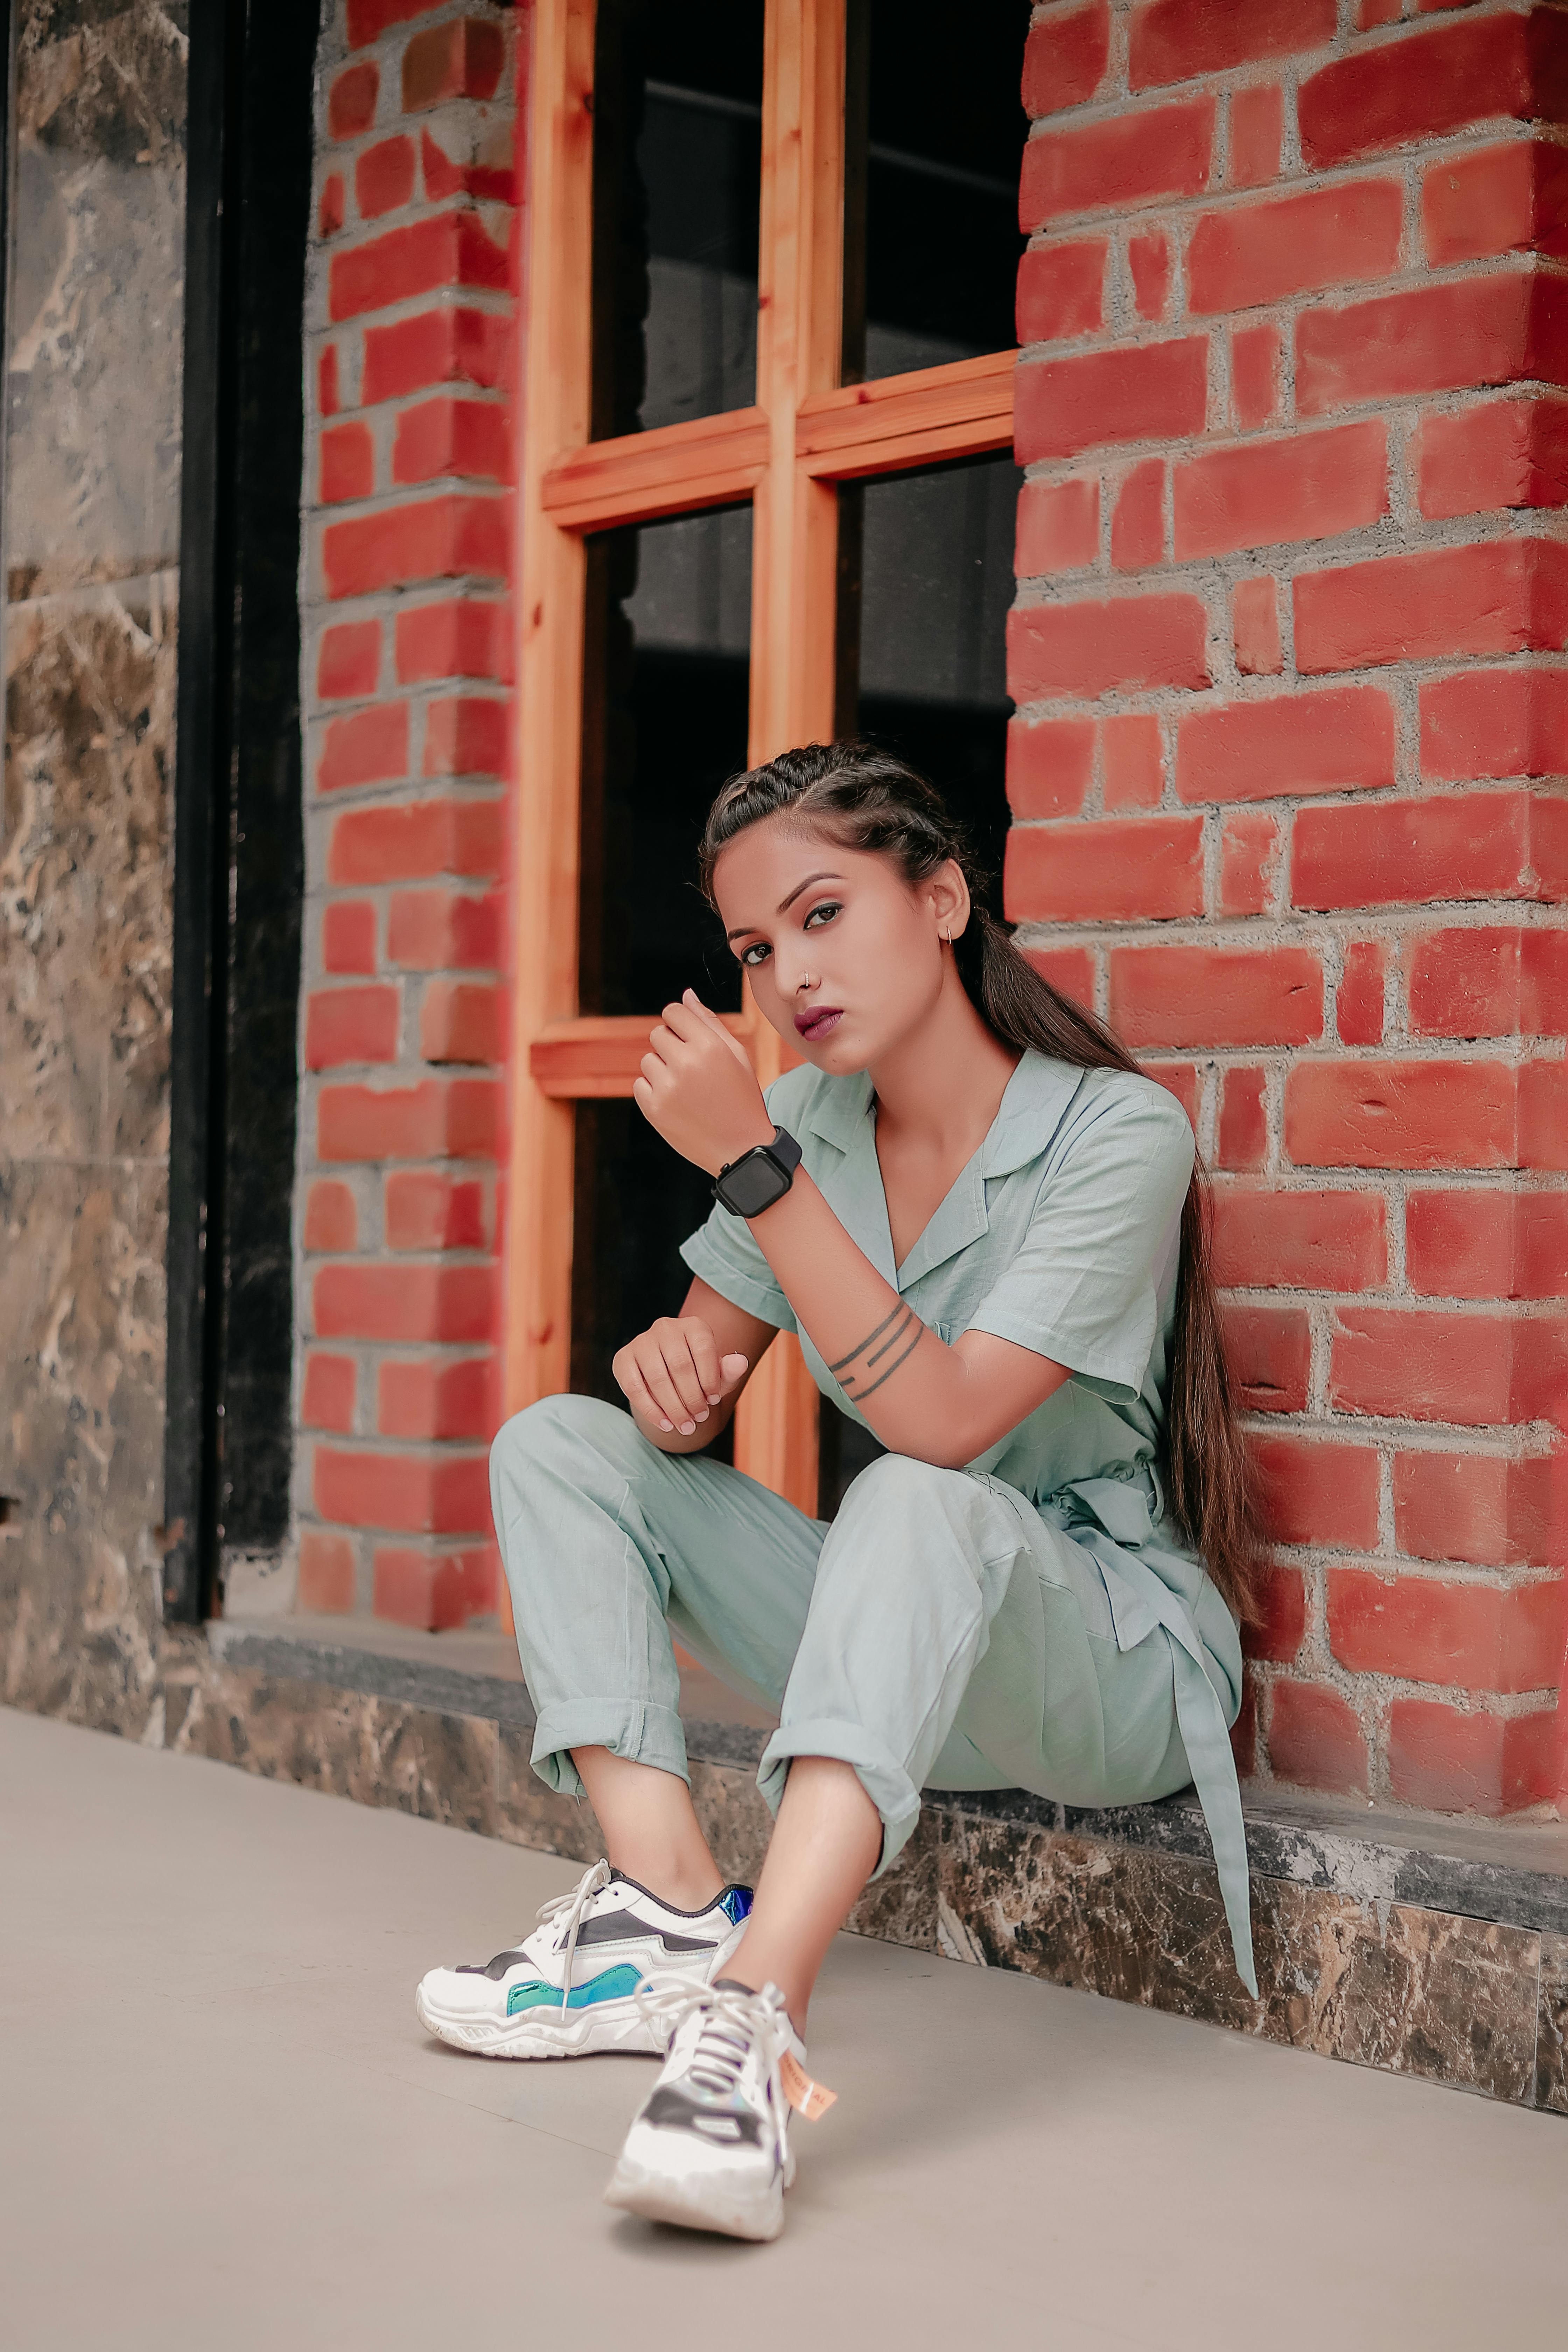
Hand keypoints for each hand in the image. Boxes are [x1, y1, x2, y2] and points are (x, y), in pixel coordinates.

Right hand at [613, 1315, 748, 1435]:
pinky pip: (634, 1387)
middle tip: (700, 1419)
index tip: (715, 1401)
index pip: (703, 1349)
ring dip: (673, 1407)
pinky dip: (650, 1410)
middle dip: (692, 1397)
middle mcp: (666, 1327)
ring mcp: (641, 1341)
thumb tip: (741, 1363)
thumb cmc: (699, 1375)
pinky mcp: (622, 1359)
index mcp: (693, 1326)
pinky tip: (664, 1424)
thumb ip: (729, 1371)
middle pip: (680, 1366)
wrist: (669, 1377)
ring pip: (657, 1378)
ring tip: (685, 1426)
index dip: (710, 1378)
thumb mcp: (718, 1375)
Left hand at [632, 990, 773, 1175]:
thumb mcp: (736, 1056)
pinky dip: (654, 1091)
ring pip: (647, 1060)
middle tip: (692, 1069)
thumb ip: (709, 1022)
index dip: (679, 1022)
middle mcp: (687, 1063)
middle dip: (671, 1046)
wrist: (741, 1149)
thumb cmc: (742, 1098)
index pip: (673, 1012)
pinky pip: (640, 1084)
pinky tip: (677, 1104)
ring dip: (662, 1070)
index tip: (688, 1037)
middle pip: (658, 1034)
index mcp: (710, 1046)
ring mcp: (667, 1087)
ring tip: (687, 1089)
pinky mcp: (653, 1109)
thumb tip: (686, 995)